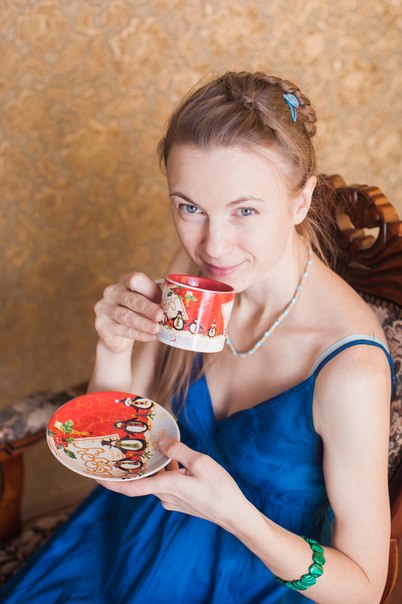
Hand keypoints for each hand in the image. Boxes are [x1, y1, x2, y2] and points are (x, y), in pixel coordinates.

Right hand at [94, 272, 163, 352]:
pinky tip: (150, 337)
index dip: (148, 288)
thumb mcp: (146, 302)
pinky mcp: (101, 326)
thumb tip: (179, 300)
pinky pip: (121, 330)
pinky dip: (138, 334)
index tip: (161, 298)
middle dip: (147, 308)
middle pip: (131, 299)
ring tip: (156, 329)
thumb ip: (157, 299)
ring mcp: (104, 308)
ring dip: (143, 323)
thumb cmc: (136, 313)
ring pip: (125, 316)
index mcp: (124, 282)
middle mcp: (111, 292)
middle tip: (160, 316)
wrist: (117, 335)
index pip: (134, 279)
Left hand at [98, 437, 249, 528]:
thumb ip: (178, 451)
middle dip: (133, 467)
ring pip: (156, 480)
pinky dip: (165, 472)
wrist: (234, 514)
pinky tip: (172, 458)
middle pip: (143, 480)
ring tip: (149, 448)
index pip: (131, 487)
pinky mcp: (181, 501)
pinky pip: (166, 484)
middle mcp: (165, 496)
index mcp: (166, 487)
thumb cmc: (219, 489)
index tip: (95, 477)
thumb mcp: (200, 462)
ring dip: (153, 467)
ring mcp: (173, 500)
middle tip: (123, 450)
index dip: (112, 483)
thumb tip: (161, 442)